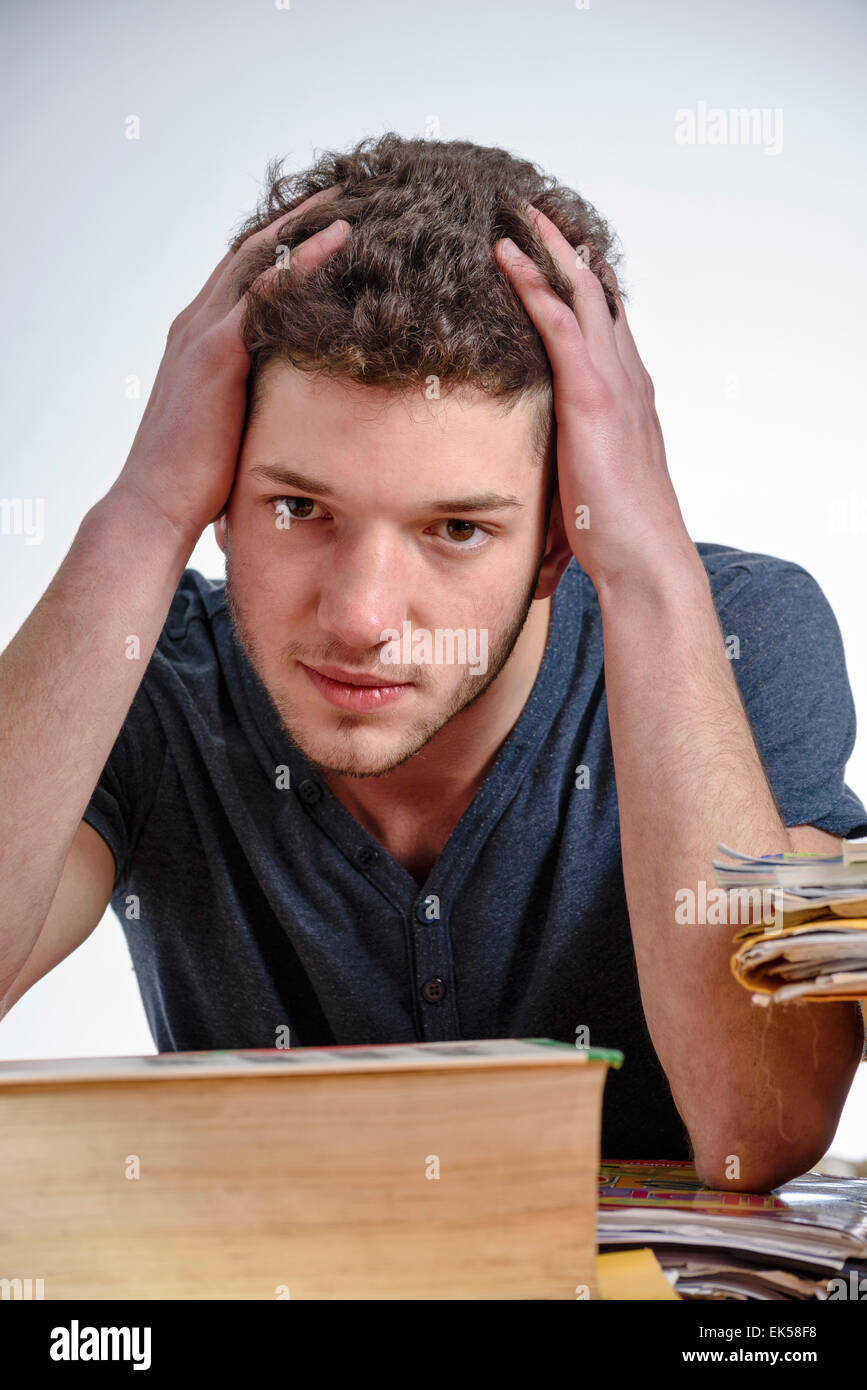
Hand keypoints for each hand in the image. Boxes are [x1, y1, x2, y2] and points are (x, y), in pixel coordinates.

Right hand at [111, 184, 350, 544]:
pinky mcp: (215, 352)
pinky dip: (303, 259)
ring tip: (359, 197)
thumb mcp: (234, 423)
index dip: (285, 240)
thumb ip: (258, 396)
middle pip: (253, 248)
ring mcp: (203, 332)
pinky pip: (264, 290)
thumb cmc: (198, 478)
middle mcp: (197, 322)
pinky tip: (341, 239)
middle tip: (351, 187)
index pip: (245, 270)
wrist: (157, 504)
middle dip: (301, 215)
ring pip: (260, 255)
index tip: (329, 219)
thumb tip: (300, 406)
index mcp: (199, 336)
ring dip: (309, 222)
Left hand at [494, 207, 693, 590]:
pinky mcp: (591, 399)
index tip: (569, 256)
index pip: (609, 327)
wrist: (646, 558)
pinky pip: (560, 325)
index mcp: (630, 399)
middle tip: (542, 213)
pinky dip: (534, 285)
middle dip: (570, 251)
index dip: (590, 287)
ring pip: (581, 295)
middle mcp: (628, 380)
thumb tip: (548, 475)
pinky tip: (508, 258)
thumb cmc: (620, 536)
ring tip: (521, 213)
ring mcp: (613, 385)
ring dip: (550, 250)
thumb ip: (574, 465)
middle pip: (599, 296)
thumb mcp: (594, 487)